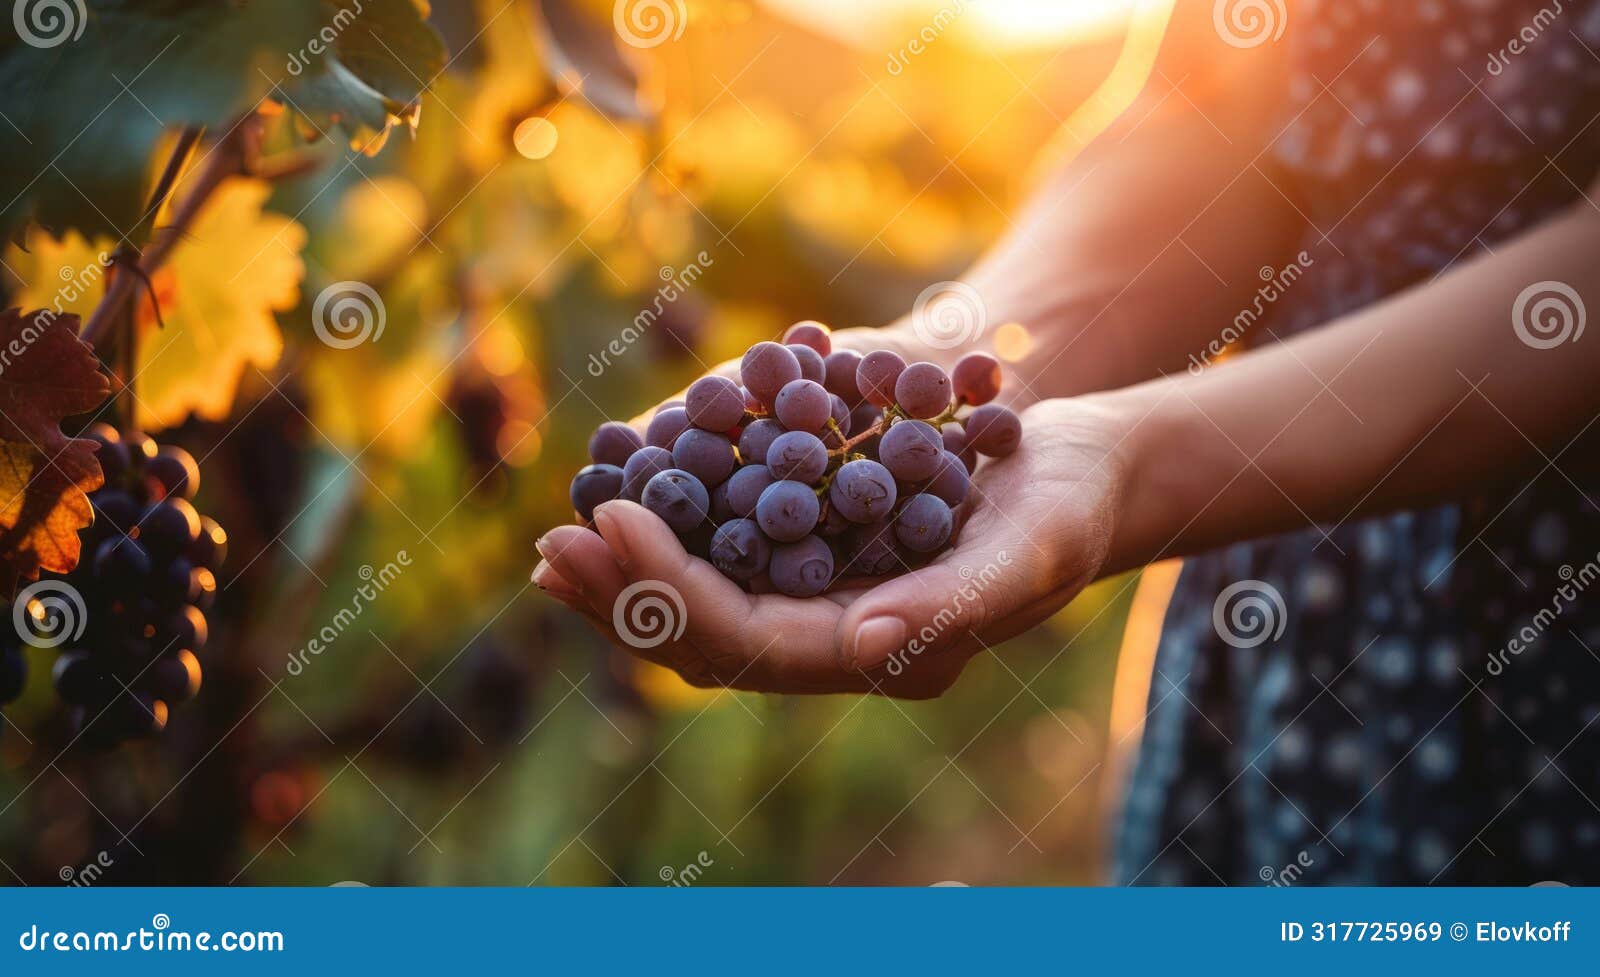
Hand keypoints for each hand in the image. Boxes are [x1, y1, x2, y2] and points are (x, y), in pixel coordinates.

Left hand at [533, 397, 1130, 698]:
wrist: (1088, 474)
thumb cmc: (1069, 511)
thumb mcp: (1026, 552)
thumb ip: (949, 609)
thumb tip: (858, 651)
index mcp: (882, 654)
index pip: (749, 643)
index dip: (669, 590)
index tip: (610, 524)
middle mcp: (841, 642)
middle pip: (706, 639)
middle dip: (625, 597)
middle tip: (551, 549)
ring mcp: (826, 605)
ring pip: (703, 610)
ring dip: (630, 579)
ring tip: (558, 546)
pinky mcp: (820, 561)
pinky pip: (724, 564)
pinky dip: (668, 539)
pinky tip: (622, 502)